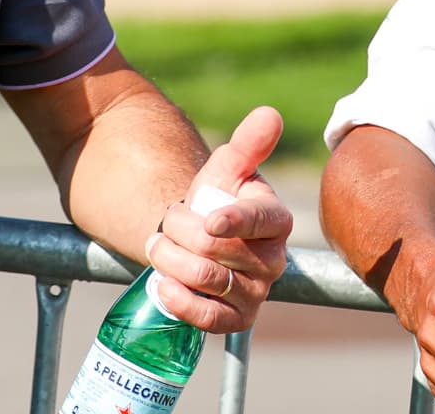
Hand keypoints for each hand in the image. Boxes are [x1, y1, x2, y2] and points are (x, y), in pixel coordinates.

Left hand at [144, 106, 292, 334]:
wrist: (199, 239)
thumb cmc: (217, 199)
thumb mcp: (228, 167)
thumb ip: (249, 142)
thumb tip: (270, 114)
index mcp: (277, 220)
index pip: (261, 220)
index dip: (235, 221)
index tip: (209, 220)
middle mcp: (274, 261)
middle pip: (218, 249)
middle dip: (180, 231)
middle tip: (168, 221)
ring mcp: (256, 293)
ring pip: (207, 279)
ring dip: (171, 260)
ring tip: (157, 246)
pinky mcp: (236, 320)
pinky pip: (209, 319)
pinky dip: (180, 302)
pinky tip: (161, 285)